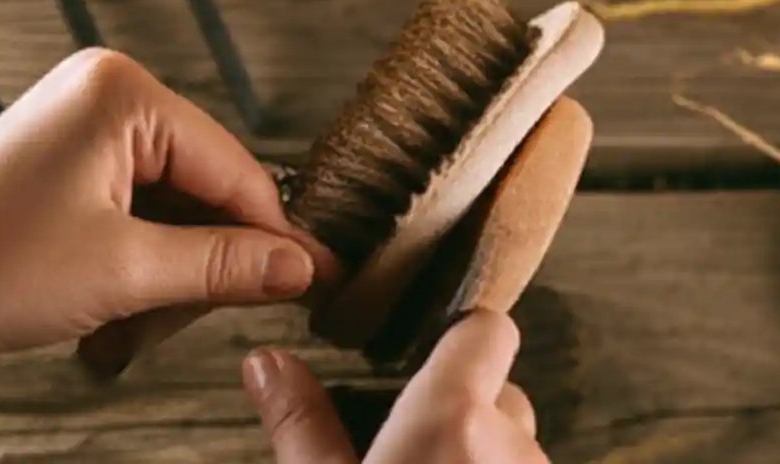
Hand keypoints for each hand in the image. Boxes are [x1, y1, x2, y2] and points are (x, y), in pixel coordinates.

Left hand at [0, 48, 336, 397]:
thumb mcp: (125, 272)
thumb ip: (224, 265)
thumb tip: (299, 266)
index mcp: (124, 93)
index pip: (235, 169)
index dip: (275, 235)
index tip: (314, 279)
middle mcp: (108, 92)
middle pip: (206, 186)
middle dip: (201, 261)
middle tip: (180, 319)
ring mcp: (86, 121)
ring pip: (174, 204)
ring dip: (167, 270)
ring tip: (128, 321)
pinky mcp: (71, 154)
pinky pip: (139, 204)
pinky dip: (139, 259)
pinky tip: (114, 304)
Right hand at [242, 310, 547, 463]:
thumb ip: (302, 423)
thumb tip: (266, 361)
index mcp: (453, 419)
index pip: (489, 327)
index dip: (461, 333)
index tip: (424, 354)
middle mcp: (512, 443)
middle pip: (499, 392)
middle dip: (460, 411)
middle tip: (404, 449)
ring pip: (513, 444)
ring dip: (479, 455)